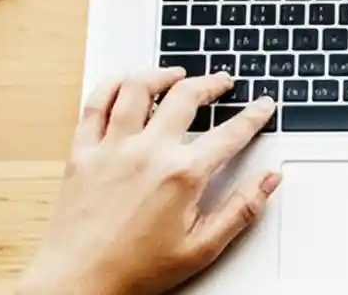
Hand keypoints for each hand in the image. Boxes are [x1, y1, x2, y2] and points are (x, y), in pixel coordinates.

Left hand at [18, 68, 279, 294]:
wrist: (78, 282)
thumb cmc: (135, 269)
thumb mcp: (202, 248)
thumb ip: (241, 210)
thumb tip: (269, 182)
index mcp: (181, 175)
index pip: (230, 133)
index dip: (254, 115)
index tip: (263, 106)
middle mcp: (147, 153)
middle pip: (186, 95)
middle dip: (212, 82)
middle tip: (222, 82)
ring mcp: (112, 148)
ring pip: (138, 88)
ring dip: (162, 74)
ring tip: (176, 75)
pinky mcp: (82, 152)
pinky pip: (95, 104)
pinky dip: (113, 85)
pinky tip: (127, 83)